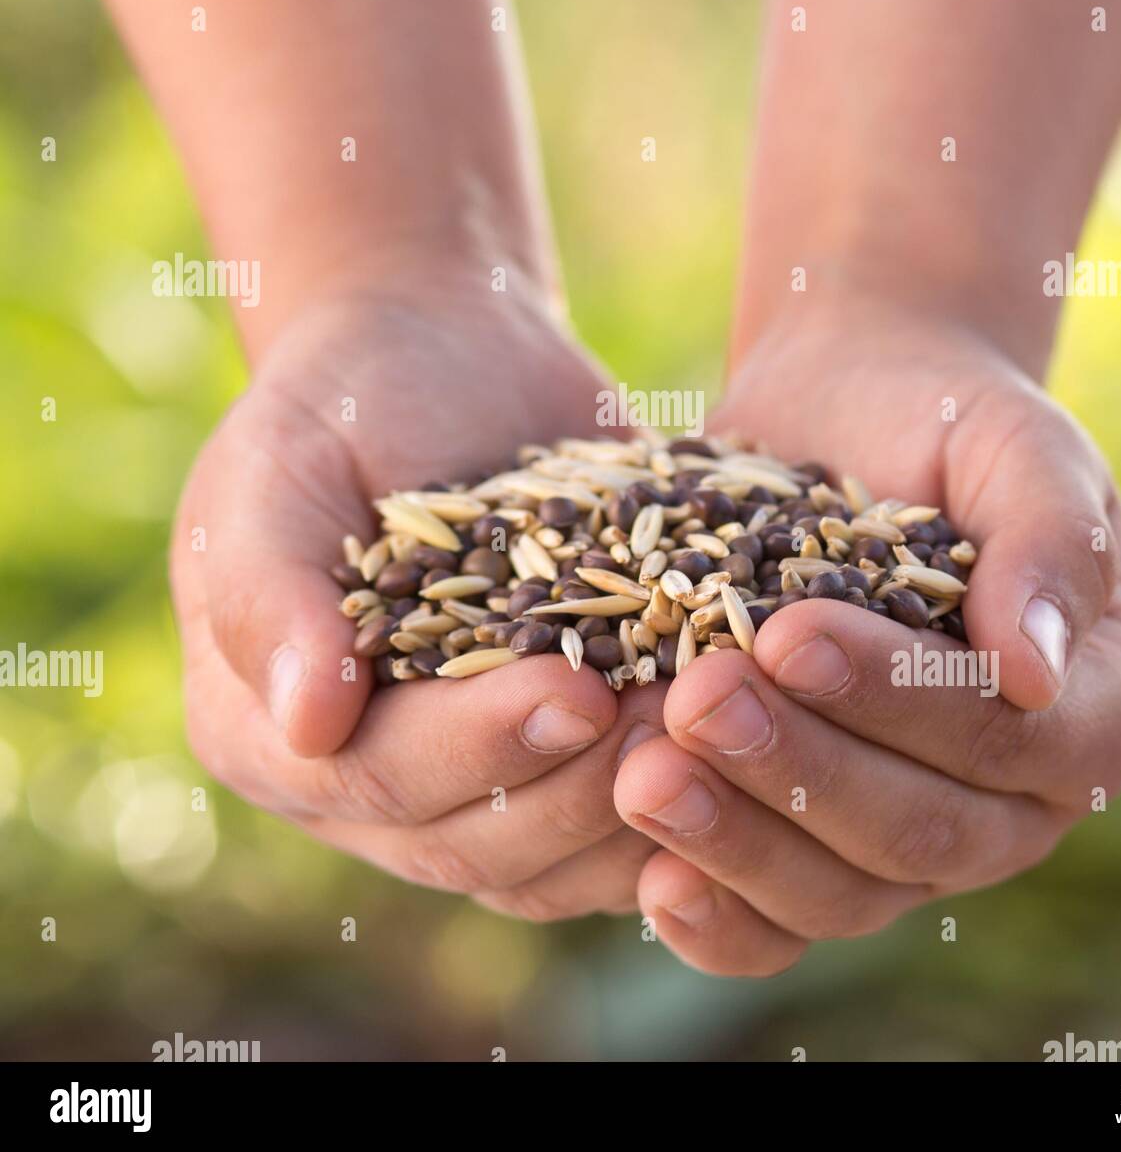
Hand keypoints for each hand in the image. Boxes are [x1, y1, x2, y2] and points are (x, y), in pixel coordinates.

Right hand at [172, 275, 663, 920]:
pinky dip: (681, 801)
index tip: (575, 688)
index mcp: (274, 733)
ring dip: (641, 811)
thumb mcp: (277, 472)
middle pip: (474, 843)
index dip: (478, 747)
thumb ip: (272, 593)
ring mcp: (471, 774)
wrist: (447, 360)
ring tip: (722, 733)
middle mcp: (370, 781)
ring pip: (555, 857)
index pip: (375, 780)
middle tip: (672, 720)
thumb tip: (308, 723)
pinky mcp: (557, 754)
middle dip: (577, 789)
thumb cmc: (342, 405)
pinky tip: (752, 756)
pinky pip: (613, 820)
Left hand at [614, 292, 1120, 974]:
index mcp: (1093, 712)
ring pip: (840, 893)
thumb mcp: (1014, 446)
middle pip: (916, 833)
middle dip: (799, 772)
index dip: (893, 699)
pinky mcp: (815, 839)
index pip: (998, 738)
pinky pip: (780, 923)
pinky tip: (650, 885)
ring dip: (738, 846)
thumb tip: (1038, 672)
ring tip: (643, 782)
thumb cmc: (944, 422)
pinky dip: (719, 919)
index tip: (786, 636)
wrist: (846, 414)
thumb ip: (1047, 541)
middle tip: (697, 703)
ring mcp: (908, 833)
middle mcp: (1010, 800)